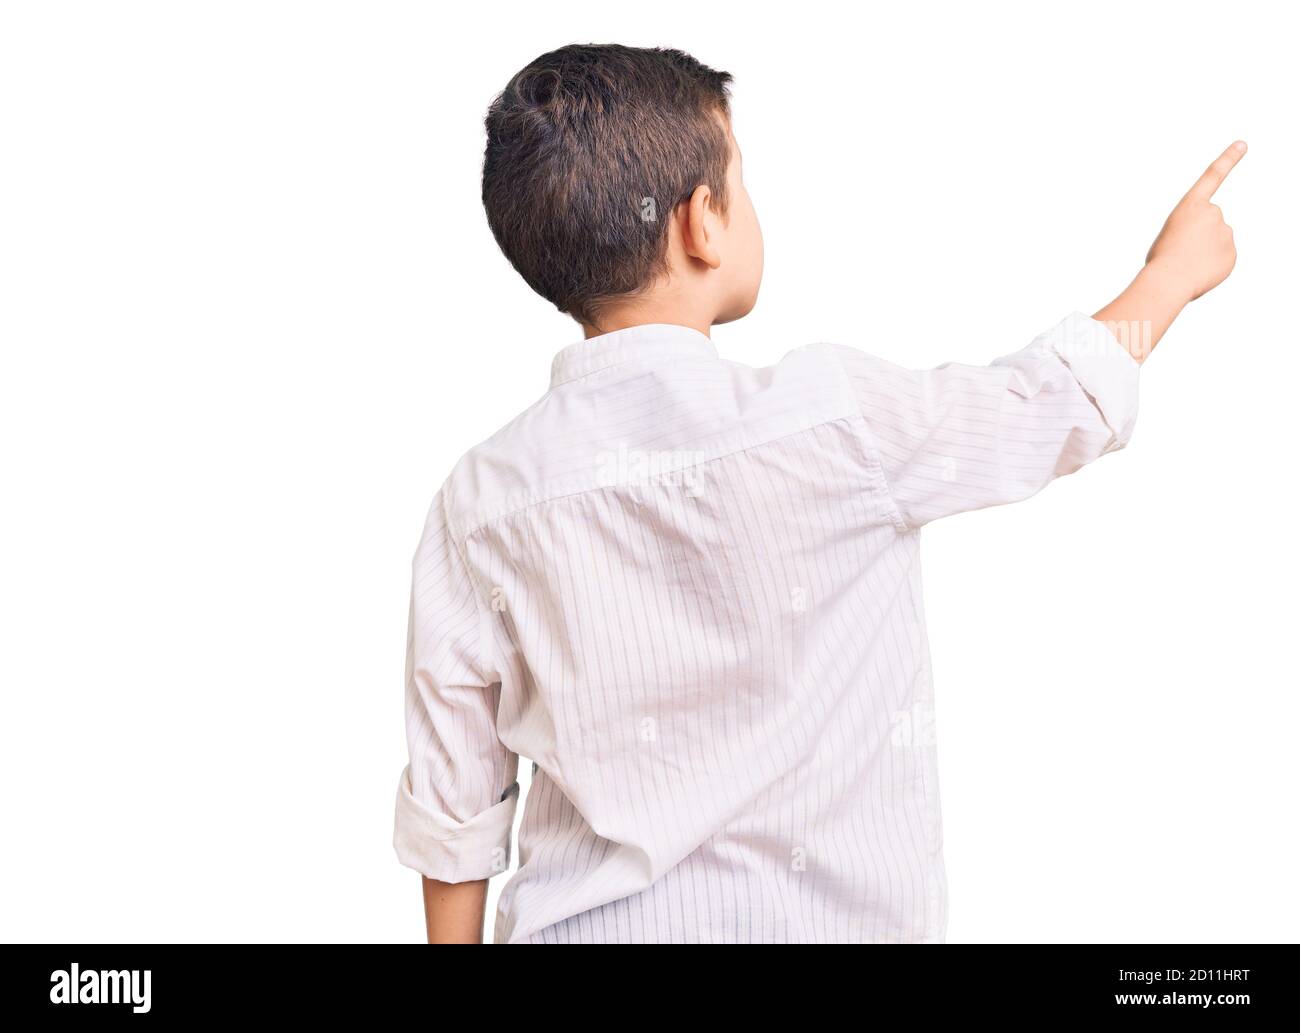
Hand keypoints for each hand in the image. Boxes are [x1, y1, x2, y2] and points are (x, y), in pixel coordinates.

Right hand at [1144, 141, 1245, 302]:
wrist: (1169, 281)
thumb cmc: (1161, 260)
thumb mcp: (1168, 234)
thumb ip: (1191, 230)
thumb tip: (1210, 243)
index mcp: (1191, 206)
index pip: (1213, 176)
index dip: (1229, 158)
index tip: (1242, 145)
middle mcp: (1213, 213)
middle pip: (1210, 223)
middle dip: (1200, 236)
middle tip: (1182, 252)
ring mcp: (1225, 232)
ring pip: (1216, 242)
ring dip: (1204, 252)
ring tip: (1188, 264)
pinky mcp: (1232, 253)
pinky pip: (1222, 259)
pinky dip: (1211, 266)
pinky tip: (1198, 272)